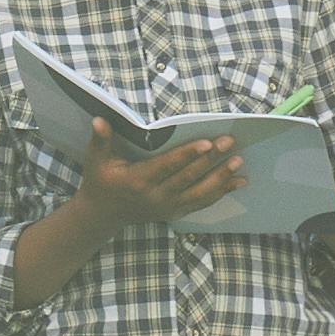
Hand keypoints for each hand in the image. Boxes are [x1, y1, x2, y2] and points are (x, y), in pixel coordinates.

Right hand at [83, 125, 244, 230]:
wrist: (103, 215)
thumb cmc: (100, 181)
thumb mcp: (96, 160)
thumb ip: (100, 139)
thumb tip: (99, 119)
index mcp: (138, 180)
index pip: (168, 166)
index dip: (188, 155)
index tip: (207, 143)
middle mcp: (156, 196)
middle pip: (188, 177)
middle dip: (211, 159)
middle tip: (229, 142)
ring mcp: (168, 206)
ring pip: (200, 193)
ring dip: (221, 177)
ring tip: (238, 161)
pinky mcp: (175, 212)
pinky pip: (201, 202)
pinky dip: (221, 192)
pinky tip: (237, 182)